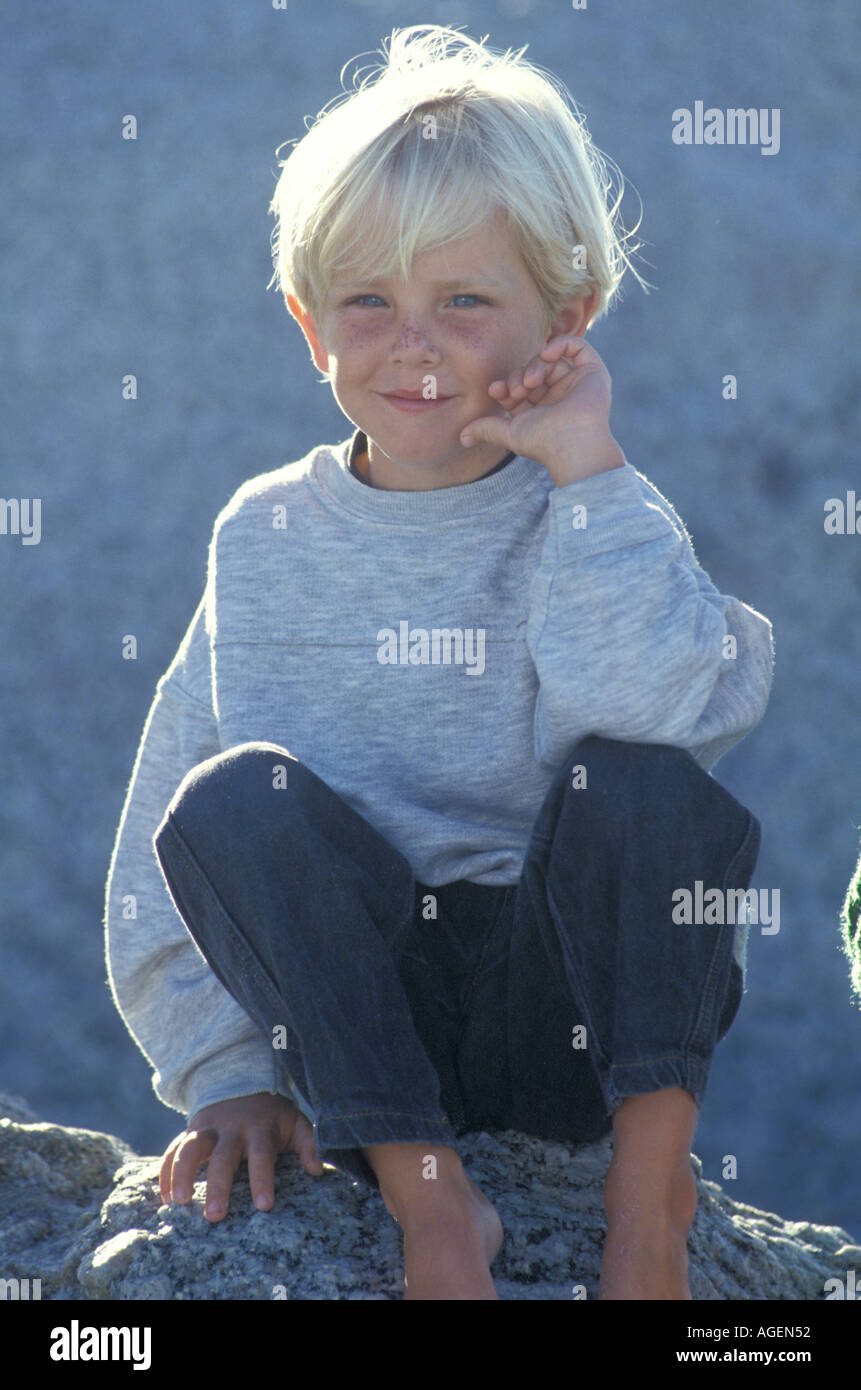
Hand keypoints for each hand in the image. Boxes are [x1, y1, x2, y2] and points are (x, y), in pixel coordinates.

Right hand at [159, 1091, 323, 1221]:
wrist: (242, 1079)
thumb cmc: (272, 1114)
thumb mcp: (295, 1120)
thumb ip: (308, 1143)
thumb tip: (317, 1170)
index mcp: (259, 1128)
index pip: (262, 1154)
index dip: (263, 1179)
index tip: (264, 1206)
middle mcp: (231, 1128)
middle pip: (222, 1156)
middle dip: (218, 1186)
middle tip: (215, 1216)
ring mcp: (207, 1128)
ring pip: (189, 1148)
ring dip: (182, 1174)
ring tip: (178, 1203)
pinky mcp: (189, 1130)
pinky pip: (172, 1150)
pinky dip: (166, 1173)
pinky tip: (165, 1198)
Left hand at [460, 335, 616, 477]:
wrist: (572, 444)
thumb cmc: (543, 441)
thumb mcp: (508, 433)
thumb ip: (486, 428)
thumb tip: (462, 437)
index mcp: (540, 410)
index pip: (519, 387)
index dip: (506, 385)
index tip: (496, 391)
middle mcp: (558, 396)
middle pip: (532, 371)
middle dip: (519, 377)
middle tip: (516, 390)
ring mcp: (576, 383)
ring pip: (550, 361)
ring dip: (535, 365)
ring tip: (531, 381)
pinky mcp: (593, 373)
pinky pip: (577, 348)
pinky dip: (561, 344)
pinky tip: (547, 353)